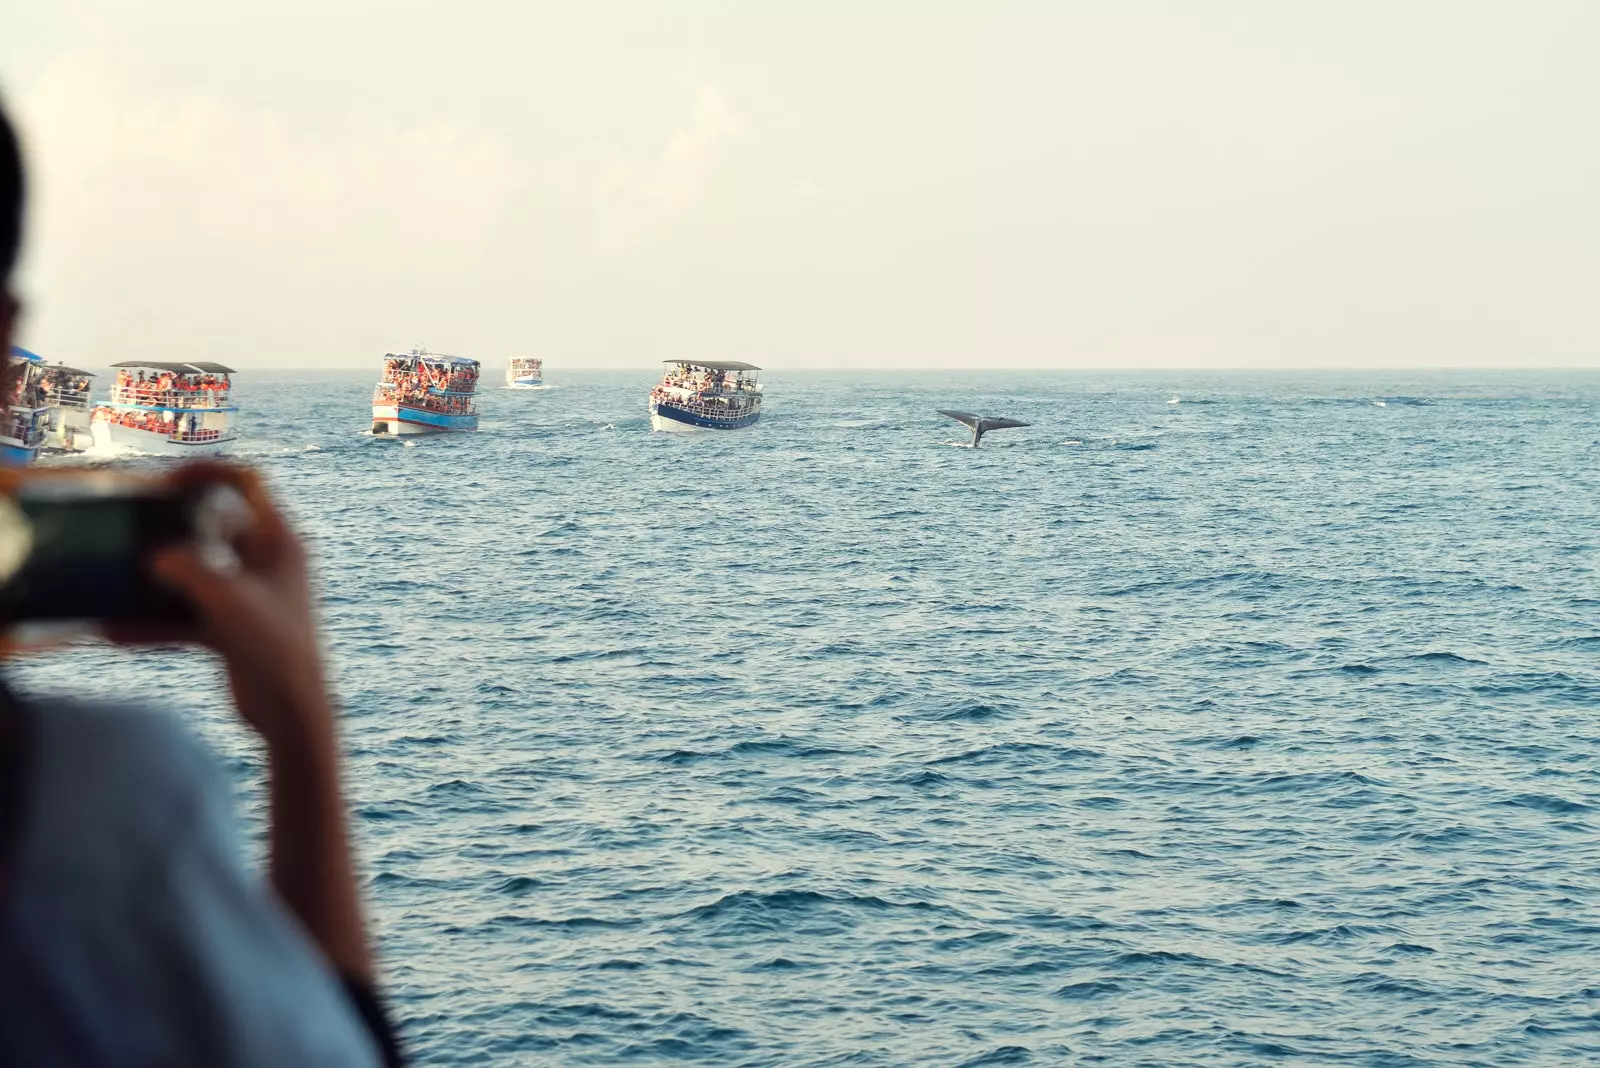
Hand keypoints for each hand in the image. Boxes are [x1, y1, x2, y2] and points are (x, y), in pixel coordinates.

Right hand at [130, 462, 332, 750]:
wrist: (291, 711)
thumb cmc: (276, 647)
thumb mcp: (227, 599)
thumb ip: (188, 568)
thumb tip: (154, 556)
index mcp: (280, 541)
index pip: (249, 484)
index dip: (208, 472)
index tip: (164, 479)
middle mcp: (265, 563)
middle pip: (212, 526)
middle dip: (170, 526)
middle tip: (128, 524)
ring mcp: (247, 596)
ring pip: (193, 574)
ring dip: (155, 579)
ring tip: (113, 577)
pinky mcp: (231, 629)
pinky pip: (185, 616)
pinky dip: (155, 623)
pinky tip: (114, 633)